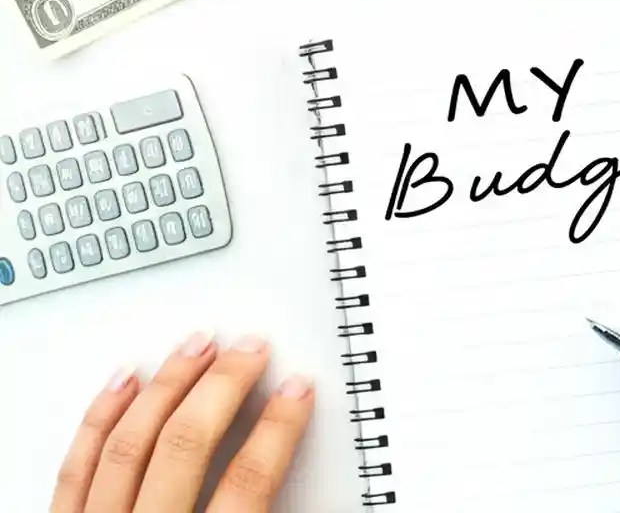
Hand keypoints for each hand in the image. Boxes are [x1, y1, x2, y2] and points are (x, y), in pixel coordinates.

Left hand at [51, 332, 313, 512]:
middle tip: (250, 350)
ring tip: (197, 346)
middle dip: (224, 387)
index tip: (298, 391)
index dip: (279, 429)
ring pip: (131, 444)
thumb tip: (321, 493)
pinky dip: (102, 417)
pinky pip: (78, 466)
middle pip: (187, 446)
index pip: (248, 482)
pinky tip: (126, 381)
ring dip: (169, 385)